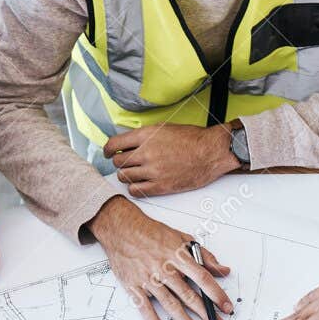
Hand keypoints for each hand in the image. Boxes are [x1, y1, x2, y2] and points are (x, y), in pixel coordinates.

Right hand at [89, 197, 232, 319]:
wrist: (122, 228)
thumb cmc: (152, 233)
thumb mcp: (182, 238)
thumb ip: (205, 256)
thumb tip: (223, 271)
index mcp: (178, 256)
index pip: (203, 278)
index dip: (216, 294)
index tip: (227, 307)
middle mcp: (164, 269)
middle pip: (189, 295)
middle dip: (205, 313)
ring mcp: (148, 279)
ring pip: (170, 305)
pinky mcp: (134, 286)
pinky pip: (145, 308)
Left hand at [103, 124, 236, 196]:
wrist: (211, 152)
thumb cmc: (193, 139)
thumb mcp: (164, 129)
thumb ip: (145, 136)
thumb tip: (130, 143)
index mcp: (146, 136)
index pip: (114, 144)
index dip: (107, 150)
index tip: (108, 153)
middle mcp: (146, 153)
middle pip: (118, 162)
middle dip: (119, 163)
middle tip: (126, 164)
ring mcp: (152, 171)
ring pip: (124, 177)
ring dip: (127, 175)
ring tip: (135, 173)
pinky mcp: (160, 186)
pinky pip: (135, 190)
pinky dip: (134, 188)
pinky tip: (141, 183)